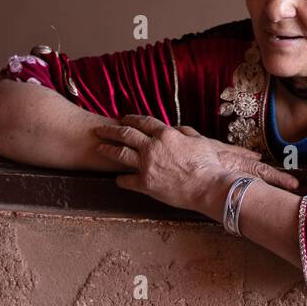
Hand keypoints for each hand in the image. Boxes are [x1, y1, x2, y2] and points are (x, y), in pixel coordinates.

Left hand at [92, 113, 297, 213]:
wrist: (207, 186)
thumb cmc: (208, 163)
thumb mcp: (199, 140)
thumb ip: (185, 132)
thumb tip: (177, 129)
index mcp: (166, 134)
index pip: (143, 122)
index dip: (131, 119)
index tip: (123, 119)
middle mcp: (152, 147)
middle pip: (125, 134)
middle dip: (110, 131)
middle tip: (100, 130)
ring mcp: (147, 165)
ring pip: (120, 154)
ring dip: (107, 149)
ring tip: (98, 147)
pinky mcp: (145, 184)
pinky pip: (127, 180)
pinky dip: (120, 179)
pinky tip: (116, 179)